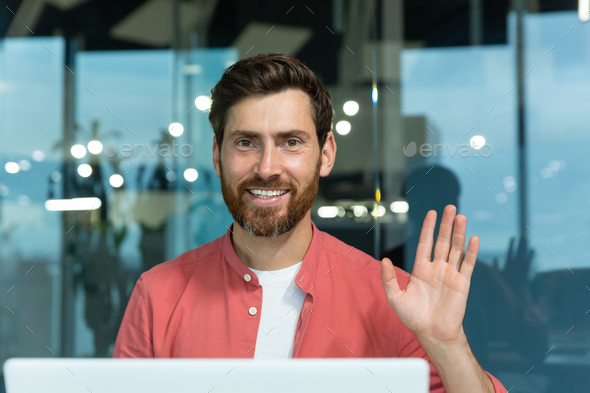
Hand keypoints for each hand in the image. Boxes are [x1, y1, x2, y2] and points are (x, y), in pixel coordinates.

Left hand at [381, 204, 478, 344]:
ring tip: (461, 216)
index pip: (425, 243)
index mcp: (421, 269)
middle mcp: (437, 269)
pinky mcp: (462, 283)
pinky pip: (468, 264)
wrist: (432, 333)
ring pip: (456, 249)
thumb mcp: (394, 297)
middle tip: (450, 207)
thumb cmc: (413, 318)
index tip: (431, 213)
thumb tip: (384, 260)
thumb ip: (388, 278)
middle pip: (443, 241)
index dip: (428, 228)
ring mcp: (450, 275)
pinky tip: (473, 238)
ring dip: (459, 233)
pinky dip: (471, 251)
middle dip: (446, 224)